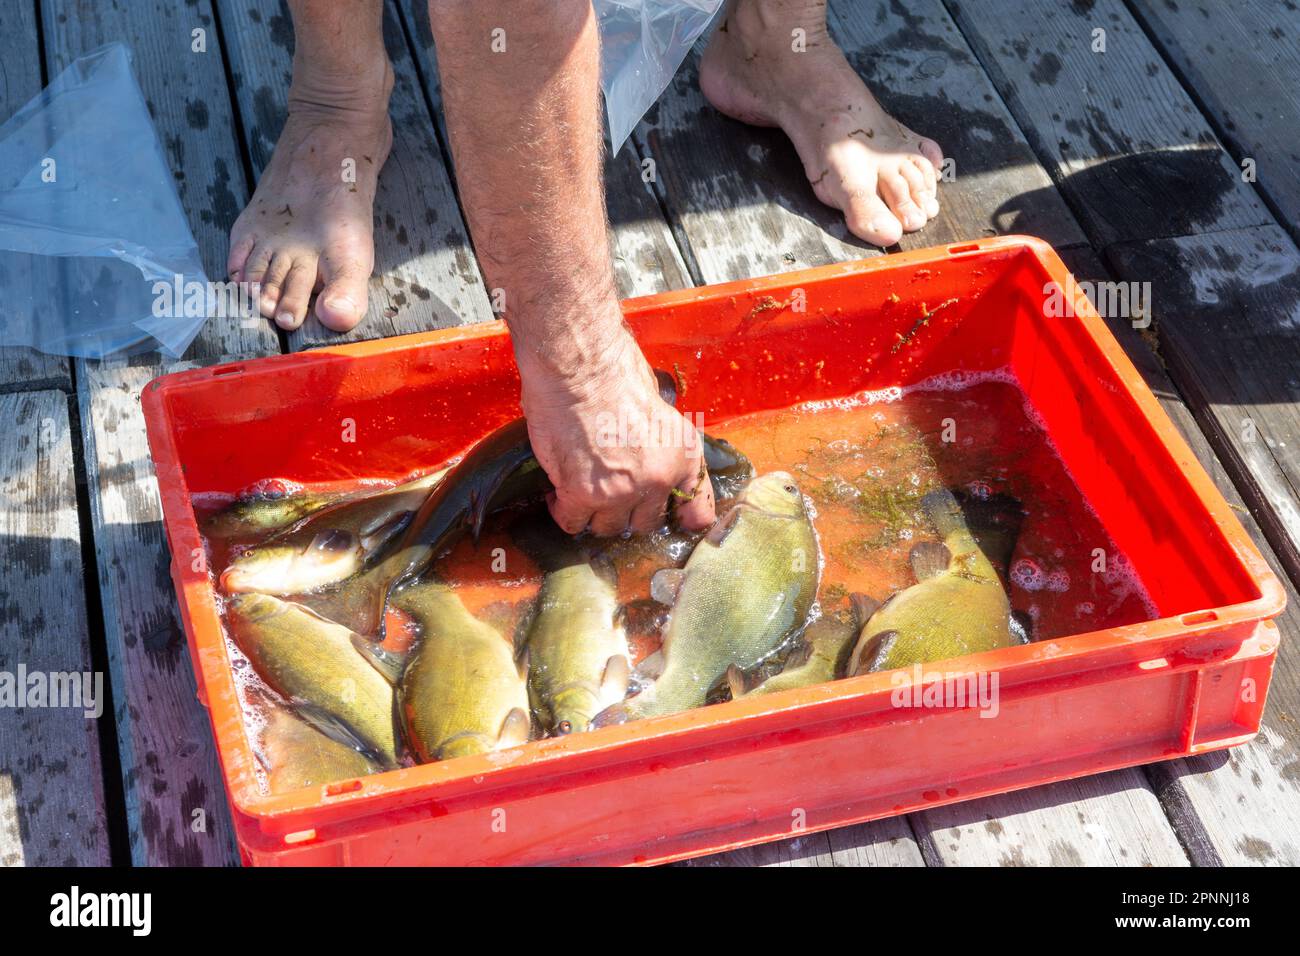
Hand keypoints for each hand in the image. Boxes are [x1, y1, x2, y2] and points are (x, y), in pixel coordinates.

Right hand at [518, 331, 715, 536]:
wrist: (581, 367)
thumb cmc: (616, 375)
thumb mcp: (662, 412)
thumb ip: (665, 448)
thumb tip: (653, 472)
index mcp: (684, 457)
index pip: (699, 513)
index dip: (679, 519)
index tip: (668, 518)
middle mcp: (657, 480)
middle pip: (643, 525)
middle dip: (626, 513)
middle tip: (609, 495)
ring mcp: (620, 492)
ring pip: (607, 528)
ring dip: (594, 514)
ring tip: (582, 492)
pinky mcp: (582, 494)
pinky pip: (573, 522)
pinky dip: (564, 511)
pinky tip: (559, 494)